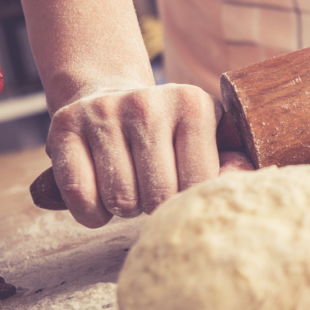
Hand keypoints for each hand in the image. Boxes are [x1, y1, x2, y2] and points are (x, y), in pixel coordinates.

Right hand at [45, 84, 249, 227]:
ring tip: (131, 187)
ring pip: (119, 200)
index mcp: (192, 103)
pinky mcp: (64, 125)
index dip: (189, 200)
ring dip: (125, 209)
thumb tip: (245, 179)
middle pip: (158, 196)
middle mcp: (147, 101)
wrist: (110, 96)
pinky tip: (101, 197)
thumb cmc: (168, 131)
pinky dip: (91, 213)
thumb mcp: (205, 137)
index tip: (183, 187)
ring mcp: (104, 111)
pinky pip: (80, 196)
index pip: (199, 183)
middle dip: (156, 206)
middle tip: (152, 189)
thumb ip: (228, 164)